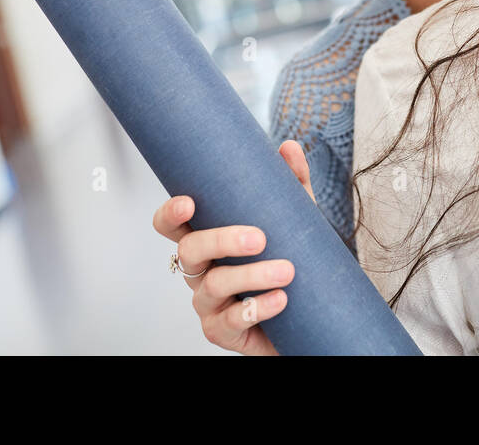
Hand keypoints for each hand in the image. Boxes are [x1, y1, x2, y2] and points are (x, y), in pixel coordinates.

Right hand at [151, 140, 315, 354]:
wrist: (307, 310)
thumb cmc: (289, 258)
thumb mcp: (293, 218)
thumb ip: (290, 182)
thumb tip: (289, 148)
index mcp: (207, 237)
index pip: (172, 224)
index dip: (171, 213)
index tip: (190, 202)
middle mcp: (201, 269)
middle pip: (189, 251)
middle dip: (221, 240)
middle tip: (259, 238)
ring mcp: (209, 302)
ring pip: (213, 286)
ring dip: (250, 276)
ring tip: (286, 271)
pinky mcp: (223, 330)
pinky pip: (229, 322)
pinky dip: (257, 309)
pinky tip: (280, 300)